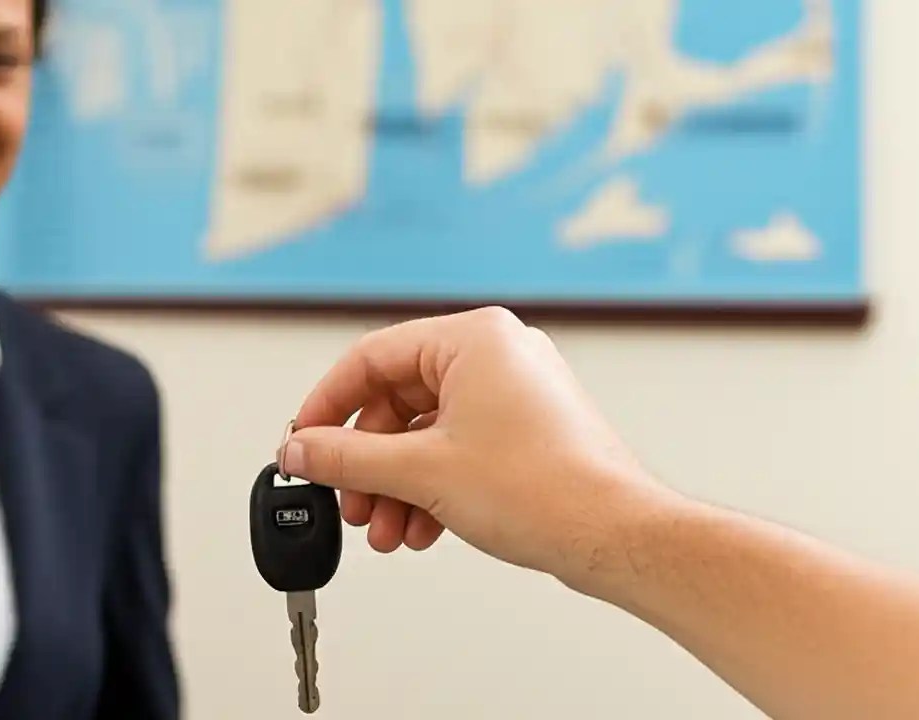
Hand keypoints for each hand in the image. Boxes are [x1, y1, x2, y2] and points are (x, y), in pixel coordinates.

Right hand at [279, 307, 677, 586]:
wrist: (616, 536)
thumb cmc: (548, 490)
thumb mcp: (420, 472)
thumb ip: (347, 457)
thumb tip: (302, 448)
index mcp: (474, 338)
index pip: (371, 358)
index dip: (328, 404)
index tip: (304, 440)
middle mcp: (496, 355)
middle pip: (396, 401)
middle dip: (367, 462)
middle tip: (348, 498)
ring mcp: (513, 393)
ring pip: (424, 433)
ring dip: (395, 485)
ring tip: (384, 527)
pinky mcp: (524, 431)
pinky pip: (455, 449)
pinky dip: (429, 487)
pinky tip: (418, 527)